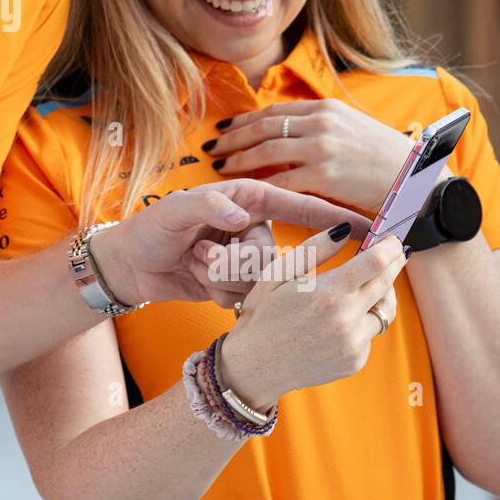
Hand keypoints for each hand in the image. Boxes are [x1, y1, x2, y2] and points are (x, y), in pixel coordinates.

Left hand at [91, 178, 371, 308]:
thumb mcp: (173, 213)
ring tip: (193, 265)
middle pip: (275, 255)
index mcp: (246, 199)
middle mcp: (253, 227)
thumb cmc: (150, 230)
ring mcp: (248, 259)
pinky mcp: (239, 285)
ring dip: (221, 279)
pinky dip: (219, 295)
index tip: (369, 226)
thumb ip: (206, 207)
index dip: (332, 216)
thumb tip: (240, 216)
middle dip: (235, 264)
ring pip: (262, 282)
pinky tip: (197, 281)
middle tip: (198, 256)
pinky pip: (247, 300)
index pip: (297, 205)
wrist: (130, 266)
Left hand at [204, 100, 416, 214]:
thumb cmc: (387, 159)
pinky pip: (280, 181)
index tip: (226, 127)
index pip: (275, 110)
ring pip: (265, 150)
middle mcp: (321, 122)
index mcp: (327, 108)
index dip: (246, 119)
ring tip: (220, 167)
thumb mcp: (354, 128)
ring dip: (238, 159)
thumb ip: (322, 127)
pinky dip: (259, 186)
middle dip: (233, 137)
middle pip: (263, 126)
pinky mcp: (323, 176)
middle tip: (211, 147)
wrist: (418, 180)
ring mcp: (321, 148)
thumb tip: (290, 132)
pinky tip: (245, 191)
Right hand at [213, 229, 406, 410]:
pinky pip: (369, 334)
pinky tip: (339, 320)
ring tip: (366, 287)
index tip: (393, 239)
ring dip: (380, 295)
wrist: (254, 366)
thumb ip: (313, 249)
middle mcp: (346, 320)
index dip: (390, 248)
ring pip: (383, 311)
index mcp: (328, 294)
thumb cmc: (262, 316)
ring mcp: (353, 344)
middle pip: (386, 284)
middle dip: (393, 265)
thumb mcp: (277, 274)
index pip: (375, 264)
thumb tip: (343, 230)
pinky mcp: (355, 361)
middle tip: (394, 254)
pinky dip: (361, 322)